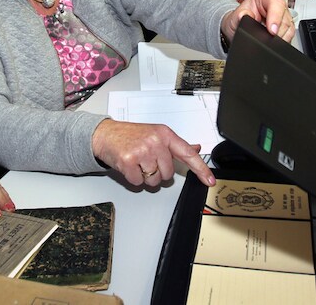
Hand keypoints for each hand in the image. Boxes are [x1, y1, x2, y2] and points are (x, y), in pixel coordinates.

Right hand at [91, 119, 215, 186]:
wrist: (105, 134)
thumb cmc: (130, 135)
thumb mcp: (156, 134)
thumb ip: (176, 145)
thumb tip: (195, 147)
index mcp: (165, 134)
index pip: (188, 153)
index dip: (201, 169)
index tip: (210, 180)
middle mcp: (155, 141)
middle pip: (168, 173)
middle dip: (158, 172)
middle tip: (147, 161)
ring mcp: (142, 151)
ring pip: (154, 180)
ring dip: (145, 177)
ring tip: (137, 163)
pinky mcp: (128, 161)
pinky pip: (139, 182)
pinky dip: (133, 179)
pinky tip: (129, 166)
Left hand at [221, 0, 293, 42]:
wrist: (237, 28)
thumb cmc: (238, 19)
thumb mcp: (233, 17)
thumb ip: (238, 16)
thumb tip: (244, 15)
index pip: (275, 2)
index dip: (275, 16)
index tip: (271, 30)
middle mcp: (274, 4)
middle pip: (285, 15)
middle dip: (278, 30)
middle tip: (270, 39)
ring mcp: (281, 15)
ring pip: (289, 25)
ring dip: (282, 36)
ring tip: (271, 41)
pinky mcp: (284, 26)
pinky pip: (290, 33)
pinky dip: (284, 39)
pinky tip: (275, 42)